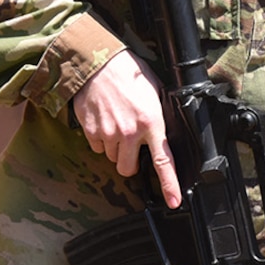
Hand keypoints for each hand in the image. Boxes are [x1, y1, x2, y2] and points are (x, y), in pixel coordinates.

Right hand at [72, 50, 178, 207]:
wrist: (97, 61)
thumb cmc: (129, 72)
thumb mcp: (155, 92)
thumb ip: (159, 117)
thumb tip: (164, 134)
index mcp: (152, 122)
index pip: (162, 161)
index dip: (169, 185)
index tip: (173, 202)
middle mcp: (130, 132)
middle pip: (127, 169)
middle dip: (129, 161)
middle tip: (130, 143)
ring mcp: (108, 133)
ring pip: (112, 158)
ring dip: (115, 147)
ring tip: (117, 121)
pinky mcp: (90, 131)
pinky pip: (97, 147)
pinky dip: (100, 139)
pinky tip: (104, 119)